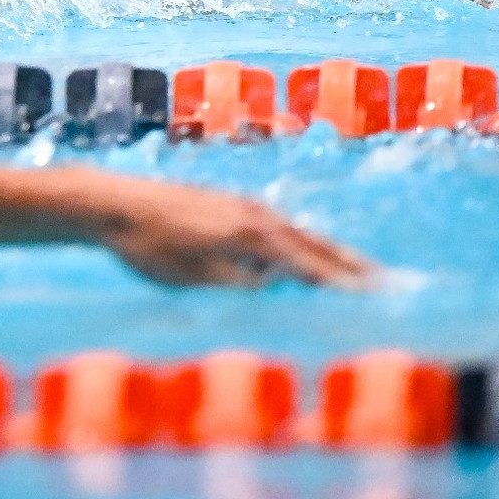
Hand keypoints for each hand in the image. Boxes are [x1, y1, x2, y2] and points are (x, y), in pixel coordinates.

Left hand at [83, 174, 374, 288]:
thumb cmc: (150, 248)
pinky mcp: (224, 202)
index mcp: (253, 235)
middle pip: (314, 243)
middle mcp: (255, 214)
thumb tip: (276, 284)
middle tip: (386, 282)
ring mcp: (240, 204)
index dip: (344, 284)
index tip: (377, 297)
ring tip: (354, 267)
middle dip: (350, 264)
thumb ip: (242, 283)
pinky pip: (275, 223)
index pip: (311, 265)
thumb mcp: (198, 279)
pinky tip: (297, 246)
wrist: (112, 204)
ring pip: (296, 230)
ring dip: (327, 250)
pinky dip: (298, 238)